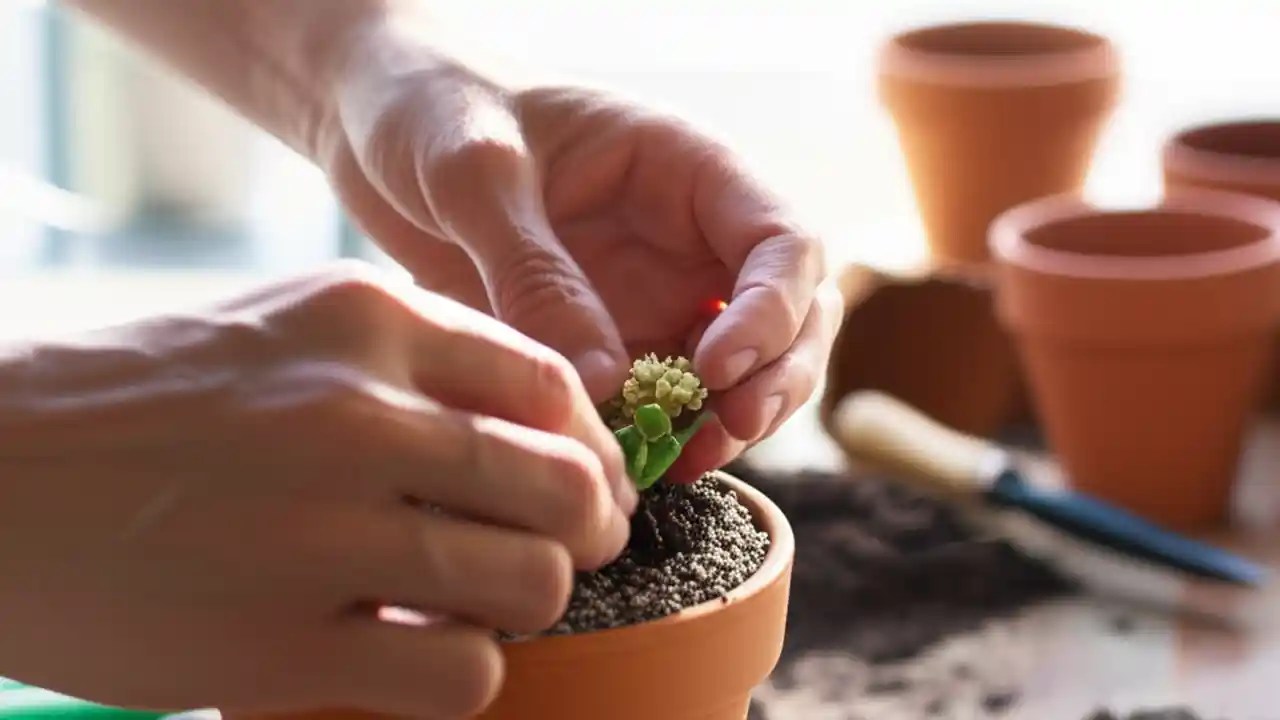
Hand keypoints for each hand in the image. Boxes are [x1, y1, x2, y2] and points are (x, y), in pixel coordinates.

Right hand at [0, 262, 631, 717]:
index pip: (554, 387)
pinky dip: (462, 671)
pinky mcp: (279, 646)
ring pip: (532, 586)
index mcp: (364, 321)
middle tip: (558, 553)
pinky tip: (409, 649)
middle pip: (566, 491)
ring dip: (523, 605)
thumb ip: (419, 360)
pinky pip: (461, 675)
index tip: (582, 484)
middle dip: (587, 533)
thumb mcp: (289, 327)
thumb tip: (551, 427)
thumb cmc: (154, 402)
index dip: (592, 449)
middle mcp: (353, 415)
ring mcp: (318, 533)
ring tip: (468, 600)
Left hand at [322, 25, 843, 479]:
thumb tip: (603, 383)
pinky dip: (655, 438)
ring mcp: (650, 297)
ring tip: (678, 463)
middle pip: (789, 317)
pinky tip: (625, 468)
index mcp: (685, 170)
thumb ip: (535, 271)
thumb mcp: (474, 172)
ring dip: (725, 422)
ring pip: (733, 373)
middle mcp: (685, 240)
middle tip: (724, 433)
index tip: (716, 367)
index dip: (773, 311)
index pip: (782, 243)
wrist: (374, 124)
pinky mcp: (604, 345)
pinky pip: (654, 402)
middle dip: (774, 380)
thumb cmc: (434, 108)